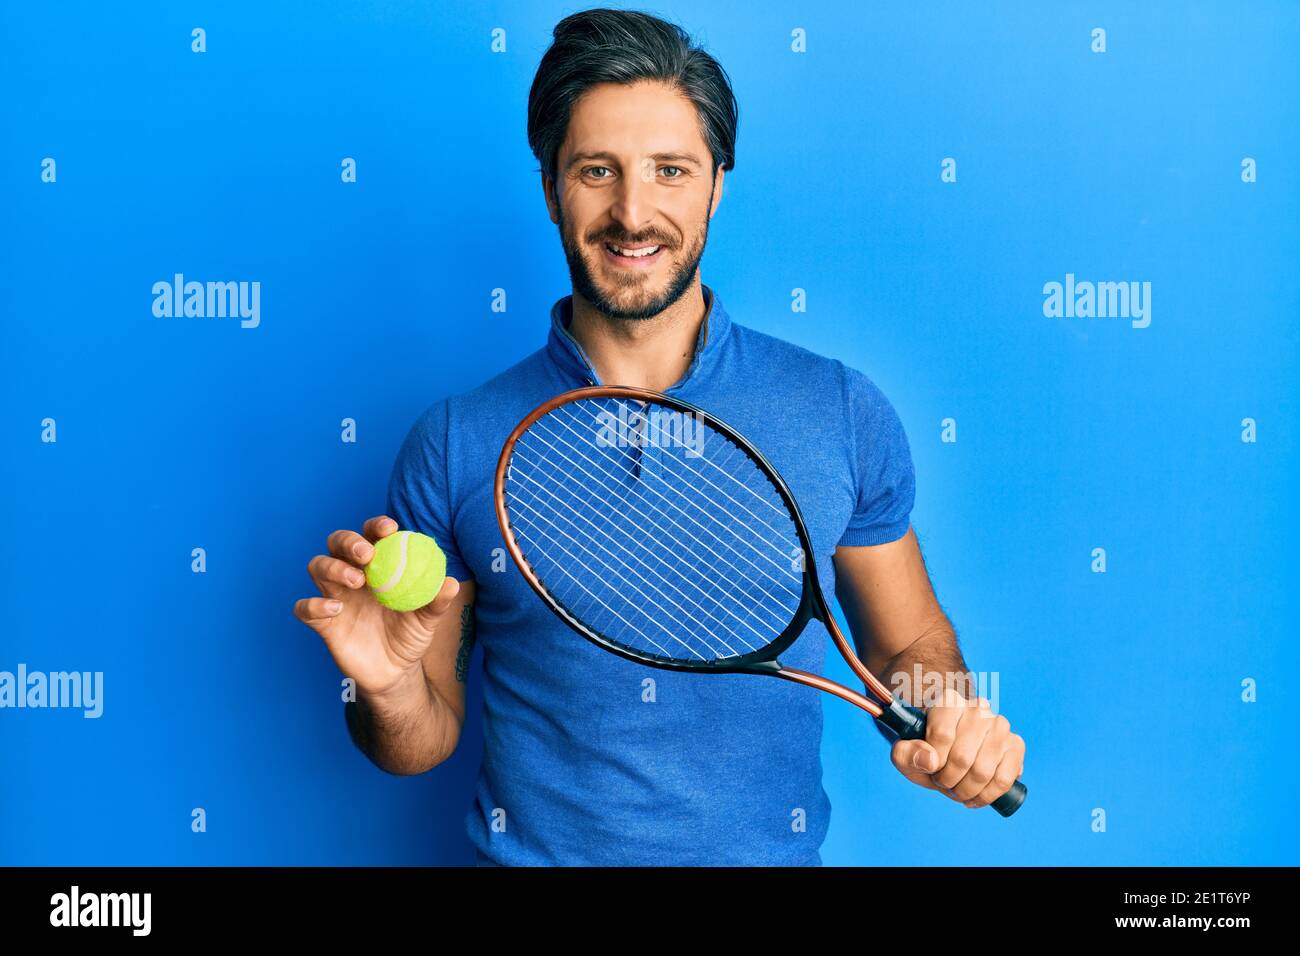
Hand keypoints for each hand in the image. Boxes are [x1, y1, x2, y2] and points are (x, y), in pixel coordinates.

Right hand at [293, 515, 461, 698]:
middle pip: (337, 543)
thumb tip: (449, 583)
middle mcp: (352, 574)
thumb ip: (436, 601)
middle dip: (349, 541)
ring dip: (334, 567)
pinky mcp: (322, 622)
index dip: (376, 526)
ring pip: (318, 566)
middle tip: (367, 554)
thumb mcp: (427, 620)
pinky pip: (305, 608)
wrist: (394, 672)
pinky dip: (314, 604)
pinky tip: (335, 608)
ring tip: (357, 581)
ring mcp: (334, 595)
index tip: (389, 528)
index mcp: (378, 566)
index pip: (371, 536)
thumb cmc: (410, 635)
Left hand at [889, 687, 1025, 808]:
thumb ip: (906, 754)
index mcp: (948, 701)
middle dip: (949, 781)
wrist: (950, 751)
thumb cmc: (926, 750)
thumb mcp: (904, 752)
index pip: (942, 735)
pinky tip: (976, 797)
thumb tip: (930, 761)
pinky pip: (1004, 779)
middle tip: (944, 784)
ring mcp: (1000, 726)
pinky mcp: (1016, 745)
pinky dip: (987, 796)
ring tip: (958, 790)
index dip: (934, 762)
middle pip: (963, 757)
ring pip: (983, 771)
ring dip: (967, 791)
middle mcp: (978, 708)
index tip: (930, 769)